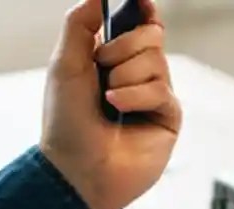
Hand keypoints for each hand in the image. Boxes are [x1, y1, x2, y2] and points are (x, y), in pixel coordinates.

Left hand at [39, 0, 181, 208]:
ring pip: (156, 61)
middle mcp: (138, 73)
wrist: (77, 167)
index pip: (139, 23)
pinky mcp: (169, 117)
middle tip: (103, 68)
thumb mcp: (65, 63)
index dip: (141, 9)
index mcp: (113, 57)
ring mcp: (155, 95)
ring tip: (108, 100)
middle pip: (151, 35)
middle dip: (123, 46)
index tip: (139, 1)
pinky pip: (160, 89)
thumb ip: (80, 23)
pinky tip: (117, 109)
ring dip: (124, 76)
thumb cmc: (67, 121)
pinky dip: (135, 96)